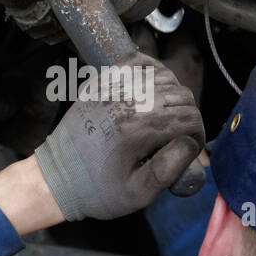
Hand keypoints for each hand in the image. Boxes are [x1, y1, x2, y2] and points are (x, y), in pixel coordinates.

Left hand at [34, 51, 205, 220]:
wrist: (56, 177)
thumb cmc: (98, 190)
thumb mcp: (138, 194)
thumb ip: (169, 169)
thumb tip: (190, 143)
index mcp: (138, 129)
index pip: (190, 117)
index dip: (198, 134)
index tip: (191, 147)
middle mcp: (127, 101)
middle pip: (181, 95)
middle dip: (189, 115)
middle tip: (180, 135)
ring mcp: (113, 86)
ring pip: (165, 76)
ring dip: (174, 94)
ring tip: (167, 117)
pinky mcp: (102, 81)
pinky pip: (139, 61)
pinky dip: (152, 71)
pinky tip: (152, 91)